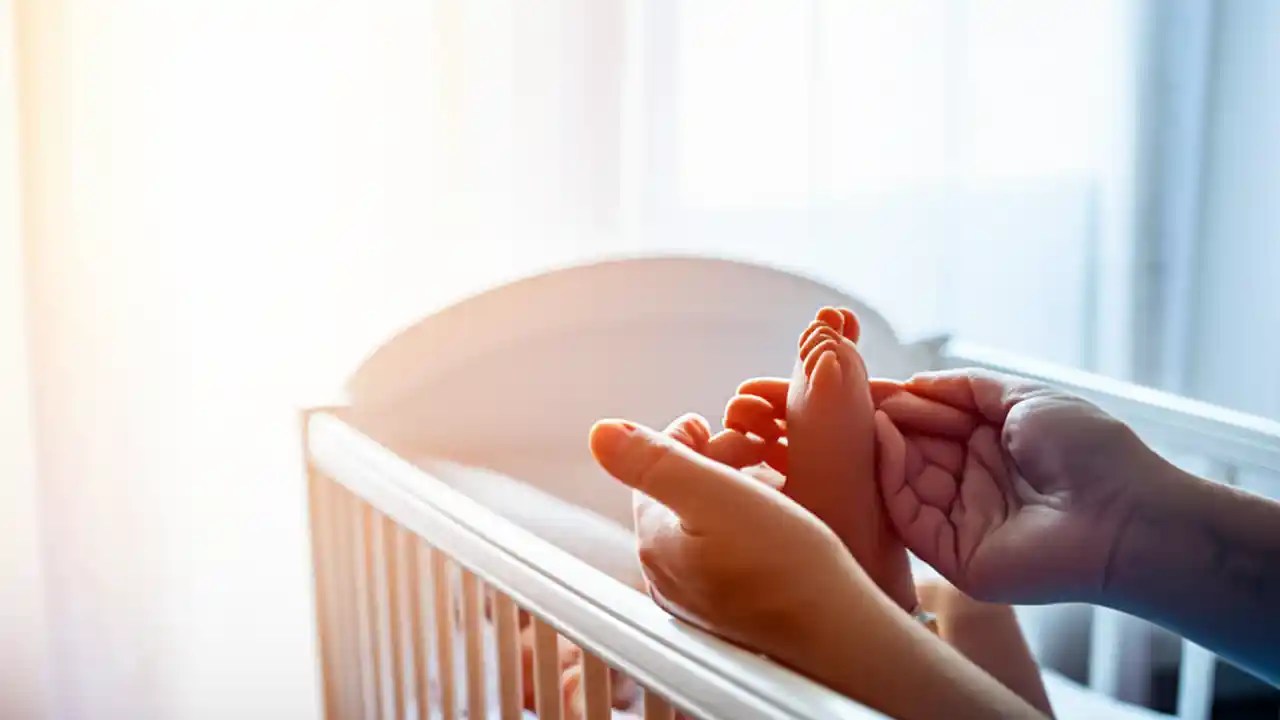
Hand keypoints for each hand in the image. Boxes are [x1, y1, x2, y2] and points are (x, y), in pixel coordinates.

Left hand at [587, 414, 872, 666]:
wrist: (838, 635)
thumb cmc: (786, 565)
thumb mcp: (718, 495)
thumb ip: (657, 461)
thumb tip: (600, 432)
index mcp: (654, 543)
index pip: (649, 471)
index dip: (681, 437)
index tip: (714, 423)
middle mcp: (667, 577)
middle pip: (675, 495)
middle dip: (708, 460)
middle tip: (751, 446)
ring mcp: (699, 600)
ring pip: (702, 523)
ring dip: (729, 490)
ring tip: (767, 477)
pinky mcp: (733, 615)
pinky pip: (725, 553)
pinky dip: (744, 524)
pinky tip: (776, 520)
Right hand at [873, 368, 1158, 602]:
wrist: (1127, 514)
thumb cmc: (1091, 451)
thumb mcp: (1024, 398)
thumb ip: (966, 387)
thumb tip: (913, 381)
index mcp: (994, 449)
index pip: (933, 424)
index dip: (902, 402)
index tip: (864, 380)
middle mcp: (974, 485)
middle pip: (914, 452)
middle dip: (886, 421)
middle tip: (849, 394)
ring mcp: (963, 523)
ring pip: (905, 483)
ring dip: (883, 445)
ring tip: (866, 411)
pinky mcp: (955, 558)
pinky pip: (910, 517)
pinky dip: (890, 478)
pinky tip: (886, 439)